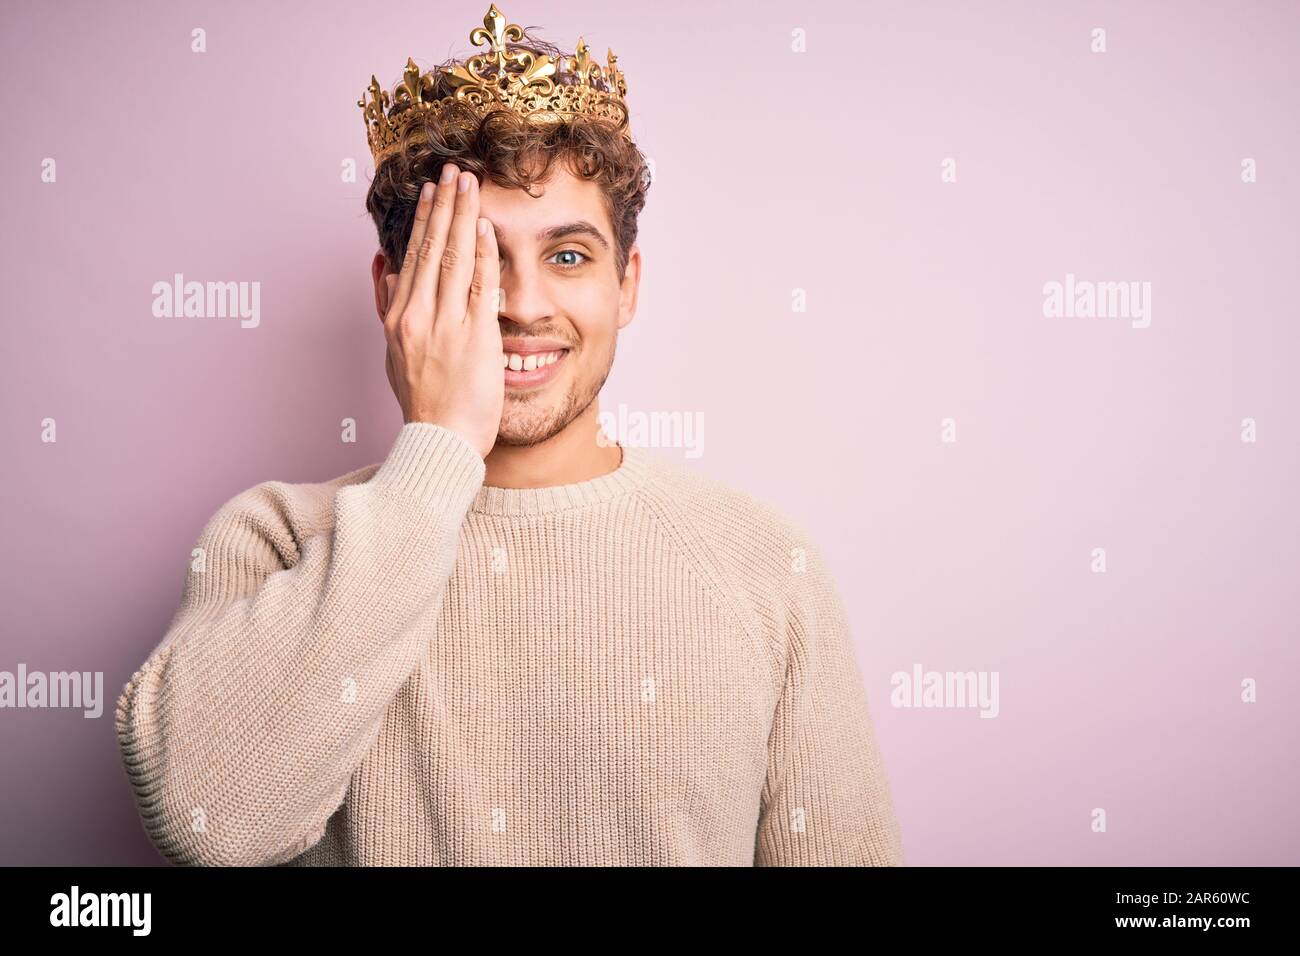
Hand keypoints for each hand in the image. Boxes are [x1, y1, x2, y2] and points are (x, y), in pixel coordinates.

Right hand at [382, 164, 502, 459]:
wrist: (440, 442)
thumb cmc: (425, 405)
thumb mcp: (394, 355)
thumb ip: (390, 311)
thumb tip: (386, 272)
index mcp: (399, 319)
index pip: (413, 257)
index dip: (425, 221)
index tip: (433, 192)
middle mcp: (418, 316)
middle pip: (431, 248)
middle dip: (445, 206)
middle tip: (454, 171)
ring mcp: (445, 325)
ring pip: (453, 258)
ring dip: (463, 217)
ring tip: (470, 185)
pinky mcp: (474, 337)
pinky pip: (479, 285)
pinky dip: (482, 252)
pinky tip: (486, 227)